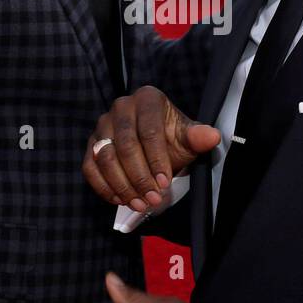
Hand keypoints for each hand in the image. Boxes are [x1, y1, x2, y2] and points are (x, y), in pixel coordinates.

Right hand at [83, 85, 219, 213]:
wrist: (156, 146)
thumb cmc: (173, 139)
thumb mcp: (188, 138)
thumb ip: (198, 137)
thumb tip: (212, 137)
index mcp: (147, 99)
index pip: (149, 131)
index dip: (156, 159)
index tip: (164, 183)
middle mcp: (121, 106)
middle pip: (125, 144)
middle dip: (139, 176)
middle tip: (153, 199)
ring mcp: (102, 125)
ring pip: (105, 157)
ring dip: (122, 185)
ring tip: (139, 203)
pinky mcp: (91, 144)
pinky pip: (90, 167)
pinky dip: (104, 187)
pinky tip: (121, 200)